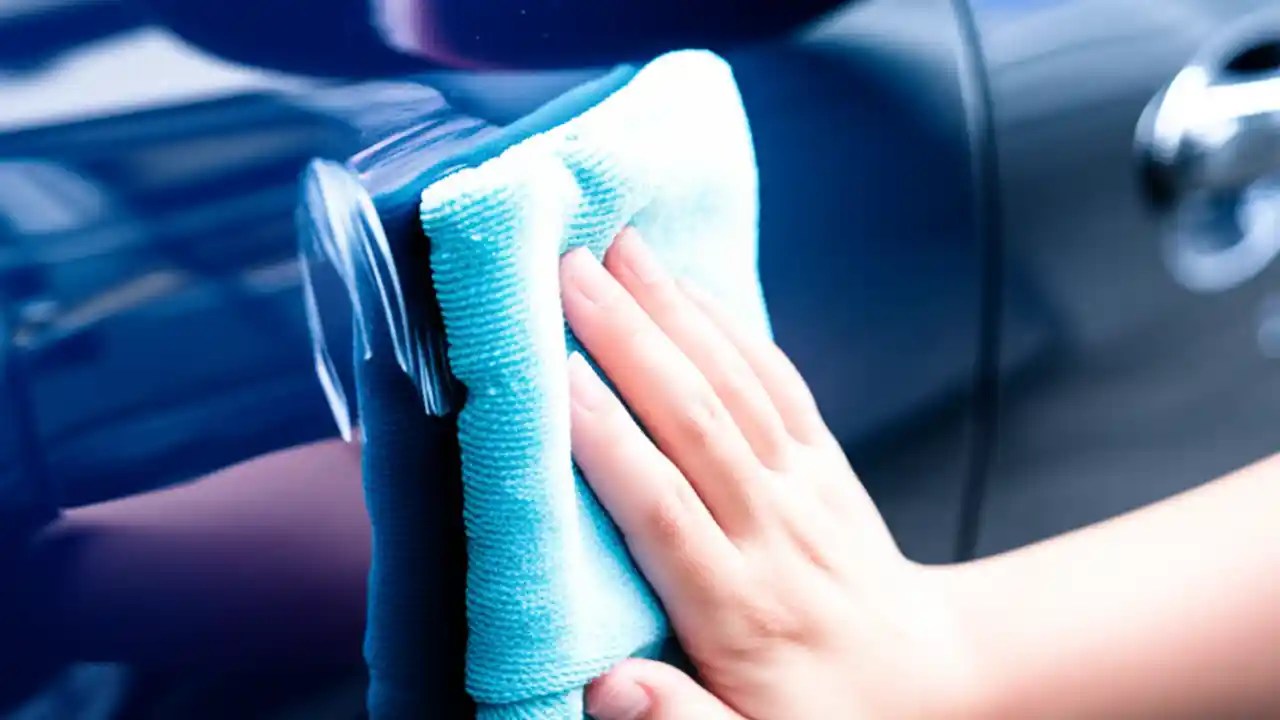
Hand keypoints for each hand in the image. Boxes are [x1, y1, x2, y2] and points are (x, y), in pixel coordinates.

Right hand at [560, 230, 978, 719]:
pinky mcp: (823, 463)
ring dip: (674, 310)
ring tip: (617, 245)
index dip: (608, 439)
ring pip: (736, 383)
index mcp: (739, 605)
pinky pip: (780, 382)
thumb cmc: (826, 717)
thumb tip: (602, 685)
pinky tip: (688, 284)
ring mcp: (804, 487)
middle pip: (695, 420)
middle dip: (629, 337)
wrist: (937, 683)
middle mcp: (771, 531)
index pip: (663, 507)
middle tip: (568, 267)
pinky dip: (733, 327)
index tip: (554, 373)